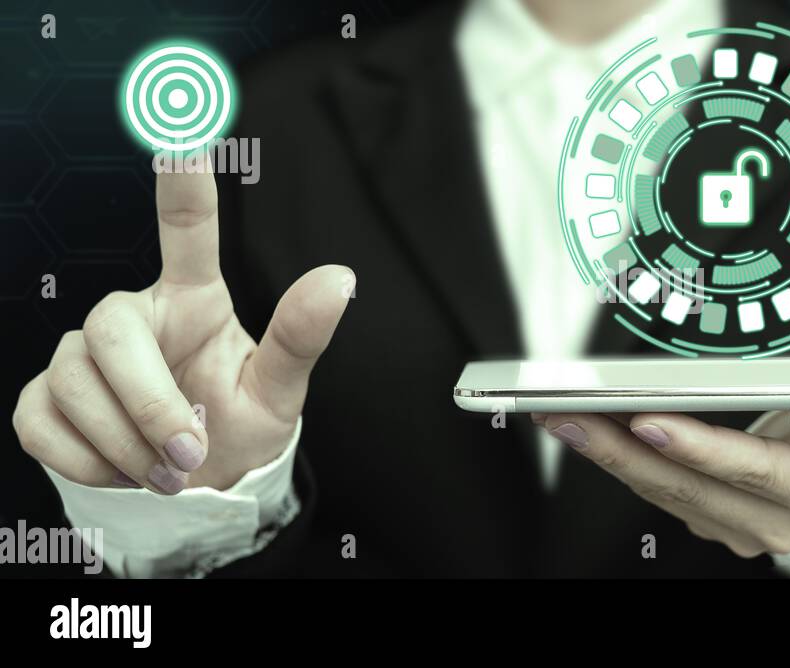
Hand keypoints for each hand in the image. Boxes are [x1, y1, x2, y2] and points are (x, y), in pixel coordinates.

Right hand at [12, 167, 352, 493]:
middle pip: (109, 329)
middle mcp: (132, 317)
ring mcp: (82, 356)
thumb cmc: (238, 429)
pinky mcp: (43, 399)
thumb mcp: (280, 391)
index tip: (184, 127)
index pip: (186, 229)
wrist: (197, 491)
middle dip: (149, 403)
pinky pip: (38, 420)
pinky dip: (85, 460)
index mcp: (193, 300)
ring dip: (125, 443)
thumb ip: (301, 336)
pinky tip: (122, 470)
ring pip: (73, 382)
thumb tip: (341, 277)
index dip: (181, 180)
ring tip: (167, 468)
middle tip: (190, 453)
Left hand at [535, 408, 789, 556]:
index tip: (653, 422)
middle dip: (626, 451)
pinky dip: (622, 467)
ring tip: (563, 415)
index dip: (704, 450)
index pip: (755, 472)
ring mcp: (740, 526)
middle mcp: (776, 520)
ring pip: (665, 495)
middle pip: (691, 487)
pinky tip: (588, 433)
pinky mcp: (716, 519)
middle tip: (573, 410)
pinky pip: (660, 496)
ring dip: (609, 459)